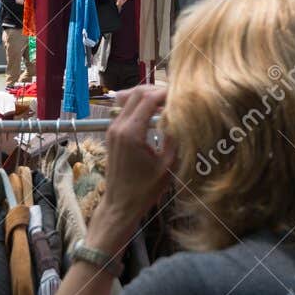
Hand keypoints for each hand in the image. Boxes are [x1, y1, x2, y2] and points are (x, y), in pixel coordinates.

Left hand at [95, 85, 174, 243]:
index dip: (166, 92)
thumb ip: (173, 138)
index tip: (182, 94)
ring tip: (166, 103)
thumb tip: (182, 117)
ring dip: (147, 96)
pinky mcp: (111, 133)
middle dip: (157, 90)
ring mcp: (112, 129)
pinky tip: (154, 114)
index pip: (149, 99)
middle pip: (137, 93)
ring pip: (129, 98)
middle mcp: (118, 126)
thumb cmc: (145, 189)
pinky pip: (125, 109)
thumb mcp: (167, 165)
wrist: (120, 204)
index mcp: (131, 133)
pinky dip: (139, 106)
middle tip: (175, 96)